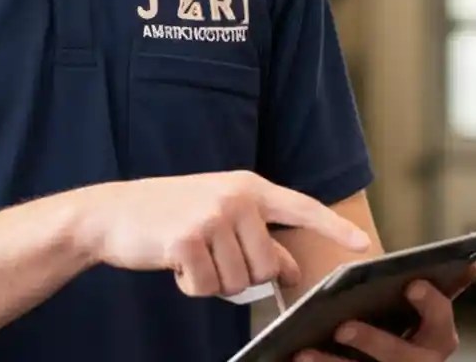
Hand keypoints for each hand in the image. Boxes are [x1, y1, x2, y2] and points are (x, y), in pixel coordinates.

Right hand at [76, 170, 370, 296]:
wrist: (113, 213)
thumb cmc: (171, 215)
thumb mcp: (221, 217)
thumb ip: (258, 239)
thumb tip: (292, 270)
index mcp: (248, 187)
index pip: (301, 208)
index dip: (333, 228)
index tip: (362, 244)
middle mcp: (235, 198)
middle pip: (268, 266)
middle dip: (243, 275)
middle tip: (213, 257)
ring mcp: (211, 217)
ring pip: (239, 282)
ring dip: (214, 282)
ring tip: (191, 256)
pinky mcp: (187, 240)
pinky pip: (208, 288)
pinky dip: (192, 286)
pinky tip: (176, 264)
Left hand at [294, 263, 475, 361]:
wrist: (381, 360)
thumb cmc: (404, 329)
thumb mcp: (419, 309)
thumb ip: (437, 287)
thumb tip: (472, 261)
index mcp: (437, 336)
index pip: (440, 320)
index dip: (431, 304)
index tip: (414, 283)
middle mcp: (422, 361)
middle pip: (404, 358)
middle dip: (374, 342)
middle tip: (343, 326)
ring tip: (305, 351)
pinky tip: (297, 357)